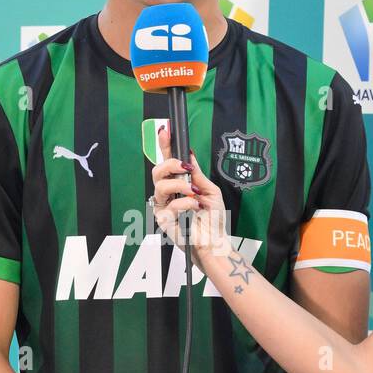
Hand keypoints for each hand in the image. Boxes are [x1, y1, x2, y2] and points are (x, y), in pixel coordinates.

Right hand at [151, 124, 228, 258]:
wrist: (215, 241)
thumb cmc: (213, 219)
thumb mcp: (210, 191)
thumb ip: (198, 174)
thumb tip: (189, 154)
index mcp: (179, 184)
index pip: (168, 162)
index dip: (165, 145)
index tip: (166, 130)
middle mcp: (168, 194)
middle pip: (157, 171)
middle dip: (171, 164)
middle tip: (186, 168)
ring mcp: (164, 207)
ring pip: (160, 186)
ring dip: (180, 185)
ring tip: (195, 193)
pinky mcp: (163, 221)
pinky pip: (168, 205)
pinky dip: (184, 203)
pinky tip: (194, 207)